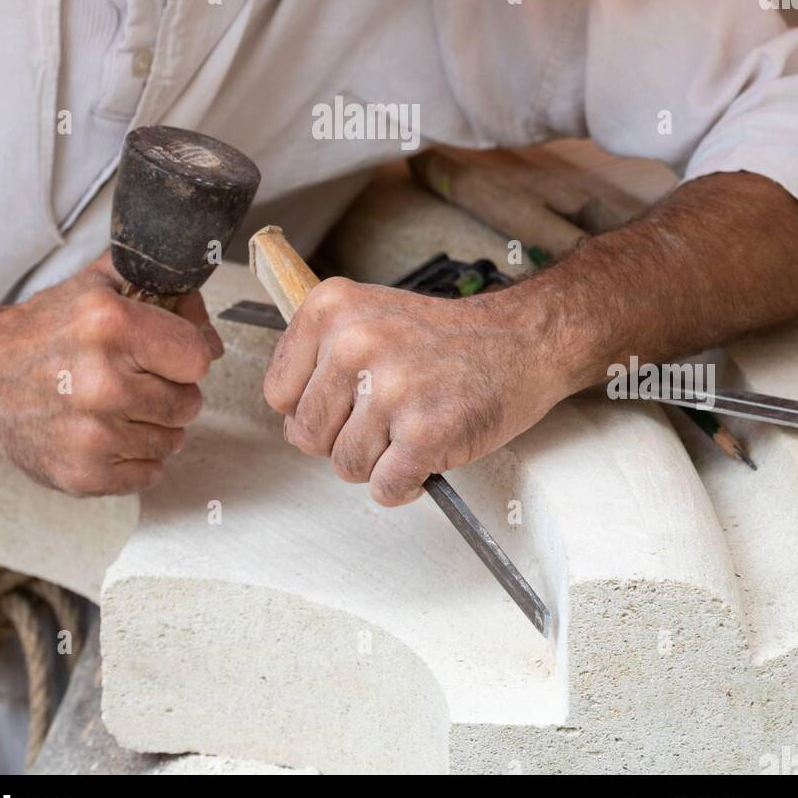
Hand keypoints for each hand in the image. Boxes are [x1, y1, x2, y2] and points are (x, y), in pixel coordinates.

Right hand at [0, 252, 221, 495]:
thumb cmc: (47, 330)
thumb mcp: (100, 286)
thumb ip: (164, 291)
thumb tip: (212, 333)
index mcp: (110, 325)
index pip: (198, 357)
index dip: (187, 355)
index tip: (167, 355)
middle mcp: (102, 381)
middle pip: (189, 402)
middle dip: (172, 390)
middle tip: (138, 380)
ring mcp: (92, 434)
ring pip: (173, 440)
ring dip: (156, 425)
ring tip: (120, 406)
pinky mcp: (83, 474)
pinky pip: (150, 473)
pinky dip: (137, 456)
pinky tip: (110, 432)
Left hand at [262, 276, 568, 505]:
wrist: (519, 341)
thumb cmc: (445, 338)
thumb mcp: (368, 317)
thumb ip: (320, 359)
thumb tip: (290, 419)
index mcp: (331, 309)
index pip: (278, 393)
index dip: (311, 408)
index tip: (346, 399)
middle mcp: (355, 343)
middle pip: (307, 436)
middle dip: (344, 439)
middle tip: (386, 416)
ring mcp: (391, 389)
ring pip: (345, 466)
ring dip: (379, 461)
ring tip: (411, 426)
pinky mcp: (425, 432)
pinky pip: (386, 488)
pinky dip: (406, 484)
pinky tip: (427, 453)